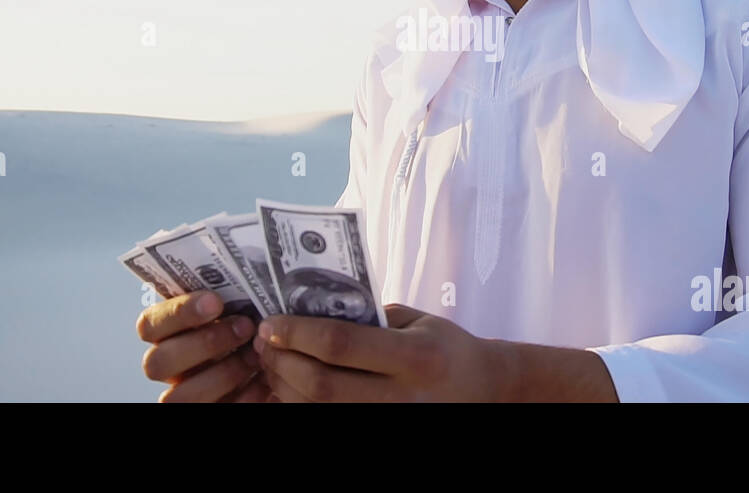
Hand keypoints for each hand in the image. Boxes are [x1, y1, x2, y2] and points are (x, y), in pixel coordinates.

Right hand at [136, 290, 273, 402]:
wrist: (273, 348)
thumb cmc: (247, 316)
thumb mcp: (235, 298)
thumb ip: (226, 286)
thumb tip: (241, 256)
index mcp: (166, 331)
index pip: (149, 324)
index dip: (178, 314)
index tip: (215, 301)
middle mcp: (168, 362)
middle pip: (157, 363)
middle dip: (204, 344)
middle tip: (245, 327)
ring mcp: (183, 390)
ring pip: (179, 395)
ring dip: (222, 374)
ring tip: (256, 357)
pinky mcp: (207, 407)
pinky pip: (215, 409)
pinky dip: (241, 398)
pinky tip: (264, 382)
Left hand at [253, 304, 510, 401]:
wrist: (484, 392)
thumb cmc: (446, 348)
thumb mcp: (417, 321)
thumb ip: (369, 318)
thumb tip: (309, 311)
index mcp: (415, 357)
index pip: (340, 344)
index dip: (297, 333)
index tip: (272, 323)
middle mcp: (402, 397)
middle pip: (321, 385)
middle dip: (282, 362)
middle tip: (264, 343)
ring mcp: (391, 423)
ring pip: (318, 412)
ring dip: (284, 387)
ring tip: (272, 364)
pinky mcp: (380, 437)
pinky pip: (329, 425)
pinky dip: (301, 407)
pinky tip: (292, 389)